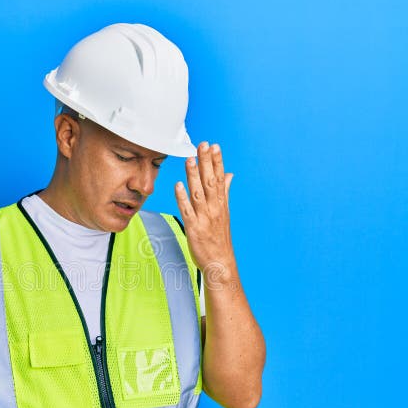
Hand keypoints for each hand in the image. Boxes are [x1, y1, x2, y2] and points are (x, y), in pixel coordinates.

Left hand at [174, 141, 234, 275]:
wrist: (220, 263)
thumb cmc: (219, 237)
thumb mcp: (224, 212)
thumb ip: (225, 191)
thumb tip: (229, 174)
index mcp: (221, 203)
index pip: (220, 178)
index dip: (217, 162)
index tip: (215, 146)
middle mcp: (214, 208)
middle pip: (210, 182)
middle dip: (207, 162)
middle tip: (203, 145)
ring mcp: (204, 218)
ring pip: (198, 193)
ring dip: (194, 176)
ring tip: (190, 159)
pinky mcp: (194, 228)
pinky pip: (187, 211)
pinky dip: (183, 198)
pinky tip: (178, 185)